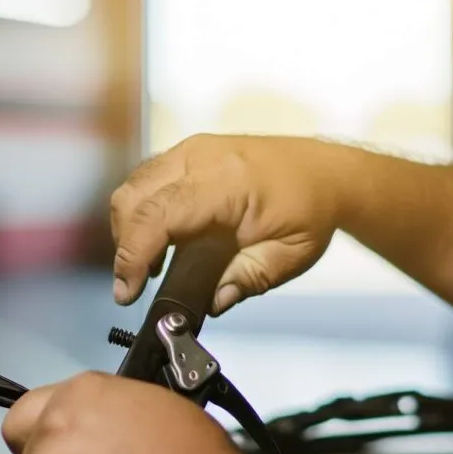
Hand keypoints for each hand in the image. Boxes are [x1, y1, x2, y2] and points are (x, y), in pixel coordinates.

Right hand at [110, 134, 349, 312]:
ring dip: (130, 230)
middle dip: (125, 246)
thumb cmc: (312, 208)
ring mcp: (190, 150)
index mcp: (226, 181)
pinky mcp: (186, 153)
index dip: (133, 255)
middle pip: (132, 198)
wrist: (327, 171)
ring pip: (132, 188)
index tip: (127, 292)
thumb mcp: (288, 256)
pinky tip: (161, 241)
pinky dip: (141, 213)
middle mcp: (200, 156)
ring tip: (151, 265)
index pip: (158, 215)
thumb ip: (245, 280)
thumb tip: (209, 303)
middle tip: (136, 284)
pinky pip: (146, 181)